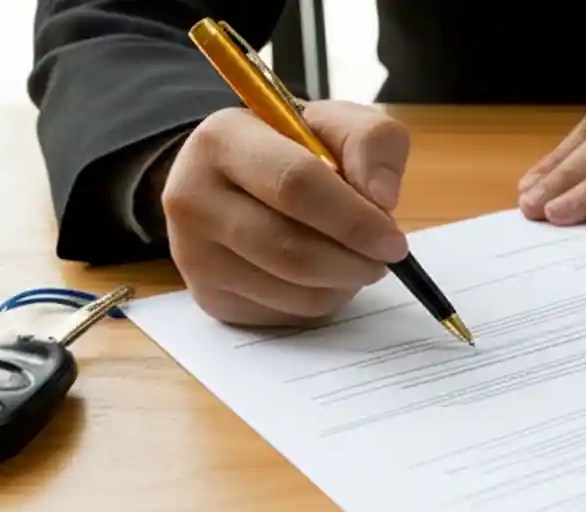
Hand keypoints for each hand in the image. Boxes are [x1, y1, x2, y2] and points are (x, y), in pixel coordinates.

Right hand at [160, 100, 409, 325]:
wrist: (238, 180)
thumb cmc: (295, 149)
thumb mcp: (338, 123)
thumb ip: (373, 141)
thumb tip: (381, 196)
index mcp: (222, 140)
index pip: (295, 184)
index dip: (354, 219)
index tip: (393, 239)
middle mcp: (192, 198)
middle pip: (290, 250)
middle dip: (353, 260)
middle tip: (386, 257)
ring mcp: (194, 255)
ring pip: (292, 290)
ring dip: (344, 283)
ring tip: (356, 258)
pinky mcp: (209, 298)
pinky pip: (285, 314)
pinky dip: (323, 300)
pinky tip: (326, 275)